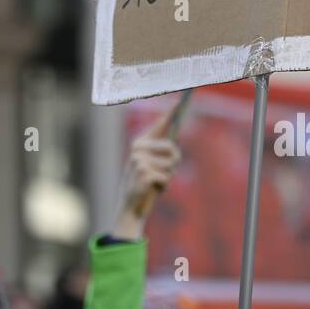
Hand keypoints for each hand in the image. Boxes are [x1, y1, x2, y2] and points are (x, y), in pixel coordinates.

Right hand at [113, 99, 183, 239]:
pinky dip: (163, 187)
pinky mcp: (143, 173)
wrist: (130, 206)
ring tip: (154, 183)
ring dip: (167, 178)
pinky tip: (151, 190)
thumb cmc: (144, 184)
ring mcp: (139, 160)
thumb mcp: (151, 166)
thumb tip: (174, 148)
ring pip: (170, 166)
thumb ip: (160, 154)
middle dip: (173, 164)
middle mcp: (137, 148)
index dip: (170, 113)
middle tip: (164, 174)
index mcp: (140, 143)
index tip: (179, 102)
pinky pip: (166, 178)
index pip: (159, 125)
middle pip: (172, 149)